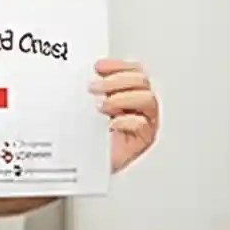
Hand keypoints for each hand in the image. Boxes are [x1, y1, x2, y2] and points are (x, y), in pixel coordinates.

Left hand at [90, 59, 158, 173]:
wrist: (82, 164)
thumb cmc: (84, 136)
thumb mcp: (84, 105)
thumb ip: (91, 89)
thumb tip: (86, 74)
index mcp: (126, 92)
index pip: (133, 70)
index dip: (118, 65)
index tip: (98, 67)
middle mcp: (138, 105)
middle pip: (141, 80)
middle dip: (116, 81)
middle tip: (95, 88)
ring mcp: (144, 121)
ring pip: (147, 99)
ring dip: (123, 98)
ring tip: (103, 108)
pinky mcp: (143, 139)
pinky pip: (144, 124)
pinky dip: (127, 120)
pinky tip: (112, 124)